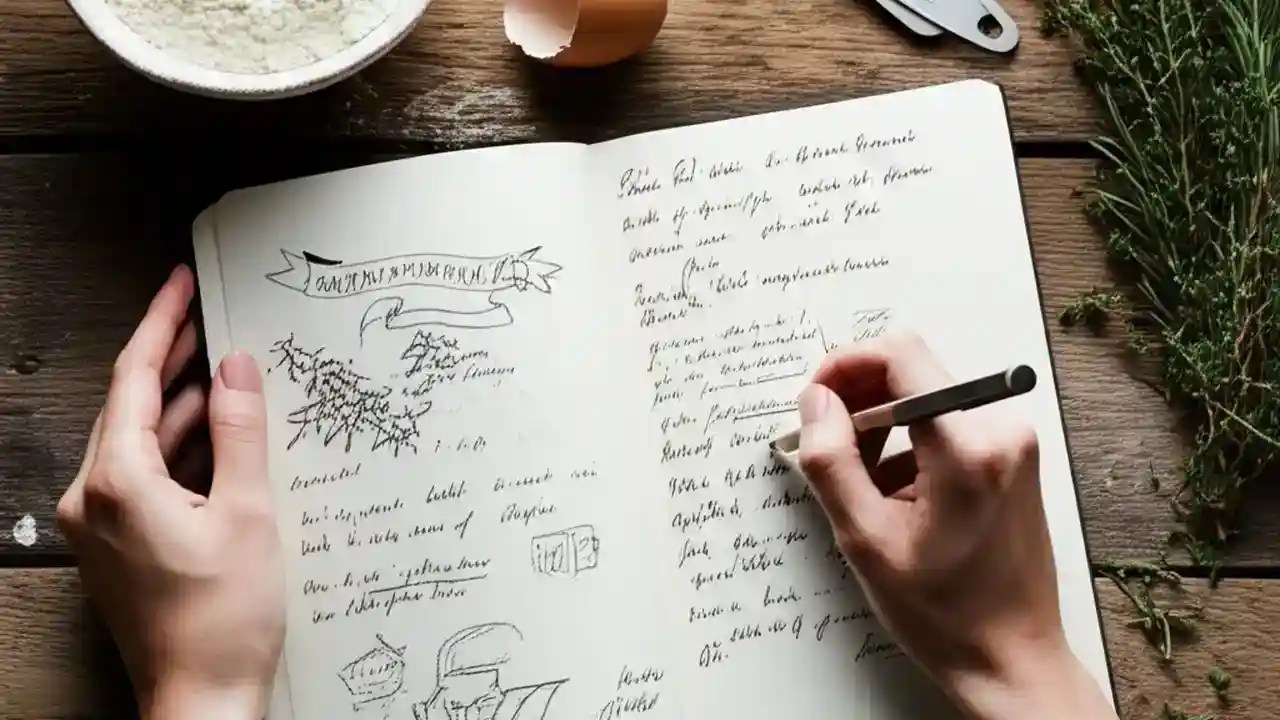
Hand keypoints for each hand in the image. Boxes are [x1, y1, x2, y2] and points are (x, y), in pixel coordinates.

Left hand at [55, 265, 284, 719]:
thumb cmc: (224, 617)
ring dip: (180, 405)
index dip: (163, 324)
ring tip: (225, 368)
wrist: (202, 698)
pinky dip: (179, 448)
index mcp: (117, 483)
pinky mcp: (119, 546)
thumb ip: (241, 431)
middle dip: (171, 358)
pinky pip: (143, 475)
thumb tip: (238, 366)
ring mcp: (101, 525)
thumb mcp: (248, 512)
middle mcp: (93, 499)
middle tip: (207, 314)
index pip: (135, 379)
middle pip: (130, 405)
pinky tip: (218, 436)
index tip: (183, 284)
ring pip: (138, 440)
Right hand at [795, 332, 1114, 719]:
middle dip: (858, 399)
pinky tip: (892, 496)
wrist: (1011, 660)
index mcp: (968, 448)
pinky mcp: (1012, 458)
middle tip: (825, 445)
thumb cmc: (944, 614)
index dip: (845, 365)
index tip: (814, 401)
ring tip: (860, 485)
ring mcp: (1013, 443)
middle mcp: (1002, 431)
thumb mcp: (866, 540)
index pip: (901, 354)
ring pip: (925, 398)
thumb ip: (832, 461)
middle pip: (913, 372)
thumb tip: (815, 402)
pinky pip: (946, 424)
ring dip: (881, 428)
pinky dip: (908, 446)